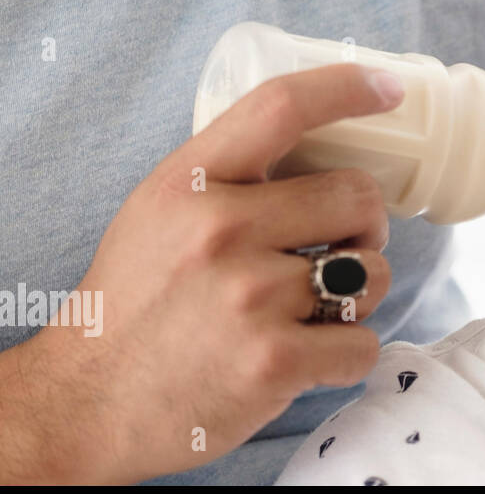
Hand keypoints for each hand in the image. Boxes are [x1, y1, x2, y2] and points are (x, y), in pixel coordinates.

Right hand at [7, 63, 403, 483]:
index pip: (281, 106)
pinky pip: (363, 343)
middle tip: (340, 248)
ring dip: (358, 293)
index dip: (347, 87)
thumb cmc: (136, 303)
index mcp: (191, 181)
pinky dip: (346, 353)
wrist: (86, 405)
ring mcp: (250, 296)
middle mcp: (221, 230)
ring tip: (312, 310)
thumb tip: (322, 150)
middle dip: (365, 225)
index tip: (390, 88)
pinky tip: (305, 357)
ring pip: (372, 272)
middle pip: (357, 194)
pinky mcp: (273, 361)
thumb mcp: (160, 212)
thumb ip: (228, 178)